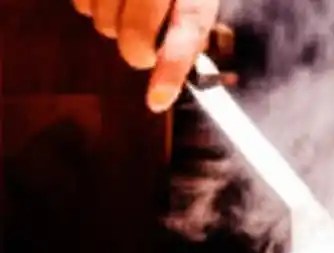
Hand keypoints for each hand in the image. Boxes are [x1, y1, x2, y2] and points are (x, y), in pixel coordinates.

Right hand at [71, 0, 219, 112]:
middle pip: (133, 33)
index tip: (158, 100)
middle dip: (139, 52)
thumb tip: (182, 62)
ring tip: (129, 5)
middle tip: (146, 49)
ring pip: (103, 22)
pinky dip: (92, 7)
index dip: (172, 68)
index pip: (188, 26)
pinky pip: (80, 4)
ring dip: (115, 25)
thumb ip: (191, 18)